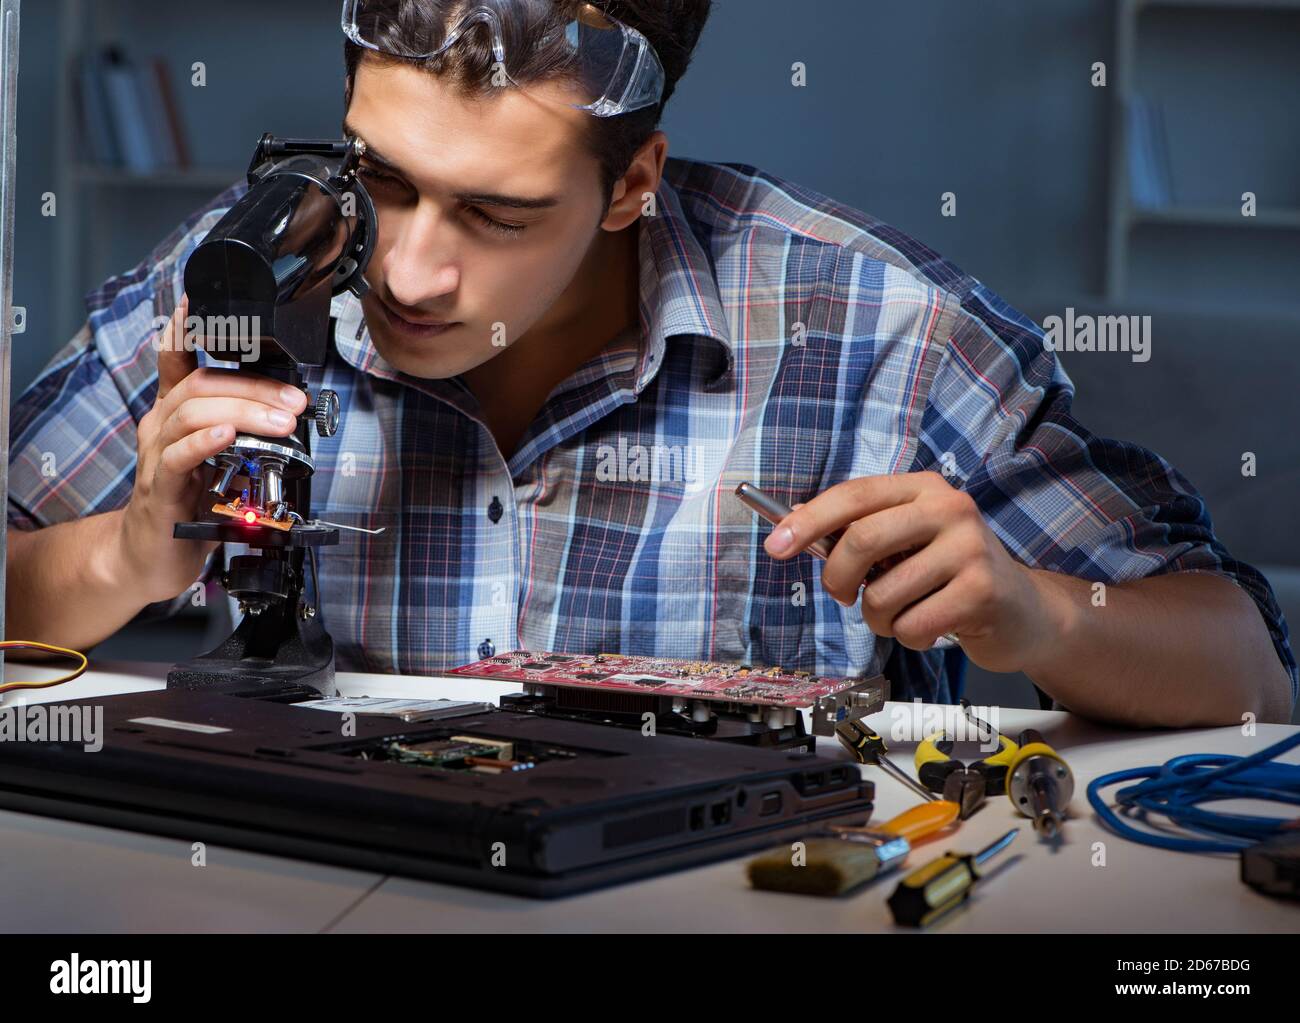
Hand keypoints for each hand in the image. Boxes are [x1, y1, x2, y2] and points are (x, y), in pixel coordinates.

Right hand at [114, 293, 307, 603]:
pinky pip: (180, 456)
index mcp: (176, 412)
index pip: (177, 357)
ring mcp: (158, 455)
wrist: (150, 556)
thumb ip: (240, 427)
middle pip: (203, 384)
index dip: (188, 325)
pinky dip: (206, 441)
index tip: (204, 298)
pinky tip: (229, 434)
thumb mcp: (217, 455)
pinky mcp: (161, 488)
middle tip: (297, 400)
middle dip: (255, 386)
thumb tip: (288, 407)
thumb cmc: (186, 503)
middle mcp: (162, 425)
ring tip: (282, 420)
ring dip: (245, 411)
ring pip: (195, 413)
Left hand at [762, 472, 1055, 671]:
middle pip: (862, 540)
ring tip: (904, 614)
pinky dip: (908, 637)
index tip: (775, 546)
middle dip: (838, 578)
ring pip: (883, 594)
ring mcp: (969, 548)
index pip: (855, 495)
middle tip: (841, 596)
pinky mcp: (981, 591)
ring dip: (878, 618)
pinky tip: (932, 627)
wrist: (1025, 612)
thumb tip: (794, 523)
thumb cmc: (952, 575)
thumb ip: (861, 531)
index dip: (810, 520)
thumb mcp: (908, 542)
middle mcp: (950, 509)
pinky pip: (912, 625)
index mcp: (923, 489)